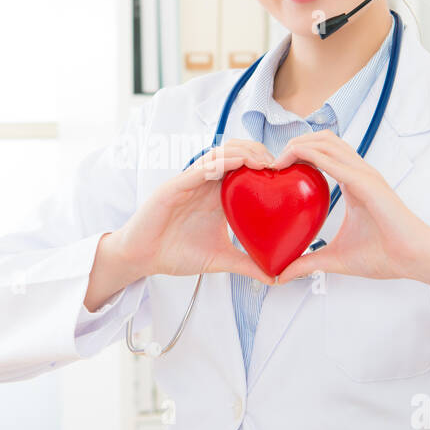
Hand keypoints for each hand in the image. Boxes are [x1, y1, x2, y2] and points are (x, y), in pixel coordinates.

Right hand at [84, 139, 276, 309]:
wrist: (142, 258)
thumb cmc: (176, 253)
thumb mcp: (220, 260)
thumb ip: (247, 264)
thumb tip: (275, 277)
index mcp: (217, 195)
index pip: (244, 168)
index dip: (264, 164)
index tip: (286, 173)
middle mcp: (206, 184)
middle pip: (235, 153)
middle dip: (258, 152)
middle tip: (279, 163)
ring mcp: (190, 182)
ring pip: (219, 154)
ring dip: (242, 152)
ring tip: (263, 161)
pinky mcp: (175, 186)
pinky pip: (199, 169)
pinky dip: (218, 163)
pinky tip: (235, 164)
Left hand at [268, 129, 429, 291]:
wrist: (414, 260)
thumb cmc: (385, 256)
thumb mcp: (336, 258)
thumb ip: (309, 263)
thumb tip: (281, 275)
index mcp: (354, 183)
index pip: (324, 153)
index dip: (299, 153)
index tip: (276, 170)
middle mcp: (359, 172)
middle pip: (323, 139)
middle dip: (295, 143)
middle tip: (272, 163)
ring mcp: (365, 174)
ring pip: (327, 141)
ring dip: (298, 144)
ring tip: (277, 161)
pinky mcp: (367, 182)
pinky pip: (333, 160)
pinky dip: (309, 154)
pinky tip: (291, 160)